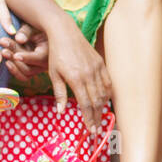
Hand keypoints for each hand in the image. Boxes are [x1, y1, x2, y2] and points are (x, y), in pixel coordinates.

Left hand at [0, 24, 47, 80]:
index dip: (27, 58)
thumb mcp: (34, 25)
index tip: (16, 55)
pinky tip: (7, 61)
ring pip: (25, 73)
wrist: (41, 31)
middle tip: (3, 42)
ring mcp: (39, 68)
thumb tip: (19, 39)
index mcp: (51, 51)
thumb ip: (26, 31)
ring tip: (3, 51)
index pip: (39, 58)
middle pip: (29, 67)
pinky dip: (13, 69)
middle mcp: (46, 63)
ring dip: (12, 64)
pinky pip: (23, 75)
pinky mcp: (32, 70)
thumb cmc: (38, 26)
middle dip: (14, 57)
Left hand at [43, 15, 111, 132]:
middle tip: (96, 130)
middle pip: (96, 101)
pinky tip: (104, 101)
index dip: (89, 119)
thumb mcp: (53, 74)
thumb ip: (59, 94)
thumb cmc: (56, 54)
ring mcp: (96, 68)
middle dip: (97, 117)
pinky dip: (107, 93)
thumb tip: (61, 112)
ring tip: (99, 117)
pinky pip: (107, 82)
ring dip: (102, 107)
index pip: (86, 104)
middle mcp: (89, 74)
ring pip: (103, 93)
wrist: (65, 32)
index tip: (91, 130)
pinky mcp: (100, 63)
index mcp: (76, 79)